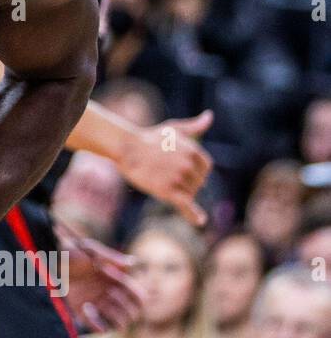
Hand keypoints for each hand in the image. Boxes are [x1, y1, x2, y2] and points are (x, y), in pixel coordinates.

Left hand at [53, 220, 141, 331]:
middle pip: (136, 312)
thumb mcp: (90, 250)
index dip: (131, 288)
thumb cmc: (71, 253)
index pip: (140, 295)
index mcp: (118, 282)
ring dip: (115, 313)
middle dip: (125, 302)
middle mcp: (112, 297)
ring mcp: (100, 308)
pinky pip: (101, 329)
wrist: (49, 262)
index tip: (108, 273)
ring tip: (99, 301)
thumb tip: (132, 263)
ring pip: (123, 323)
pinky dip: (97, 322)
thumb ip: (110, 257)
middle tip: (108, 291)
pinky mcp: (86, 316)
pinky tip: (85, 308)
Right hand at [117, 111, 212, 226]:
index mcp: (193, 151)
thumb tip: (210, 116)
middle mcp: (188, 165)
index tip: (181, 168)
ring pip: (190, 193)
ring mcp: (178, 178)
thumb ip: (194, 126)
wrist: (127, 148)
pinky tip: (200, 221)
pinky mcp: (168, 191)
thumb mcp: (174, 129)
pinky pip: (186, 205)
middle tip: (167, 173)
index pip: (206, 168)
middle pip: (198, 182)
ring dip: (180, 191)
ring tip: (163, 180)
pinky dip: (193, 214)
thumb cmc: (149, 137)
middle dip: (187, 181)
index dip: (195, 170)